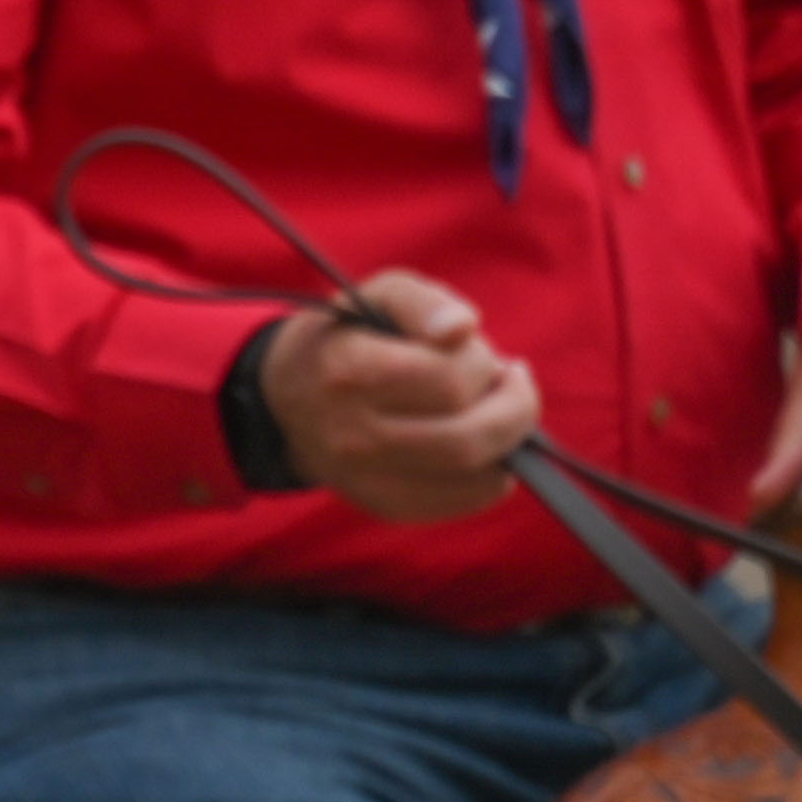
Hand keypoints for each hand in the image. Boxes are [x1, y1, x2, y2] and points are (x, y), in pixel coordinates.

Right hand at [263, 271, 541, 523]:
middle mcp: (353, 435)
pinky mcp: (383, 505)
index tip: (478, 349)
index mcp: (348, 373)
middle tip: (511, 384)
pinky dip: (491, 475)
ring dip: (507, 440)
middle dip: (514, 409)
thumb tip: (462, 328)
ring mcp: (367, 479)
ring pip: (473, 477)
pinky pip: (462, 501)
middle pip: (467, 439)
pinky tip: (482, 446)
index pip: (449, 381)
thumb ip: (423, 300)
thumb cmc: (349, 338)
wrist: (288, 398)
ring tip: (497, 411)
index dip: (482, 362)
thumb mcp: (378, 296)